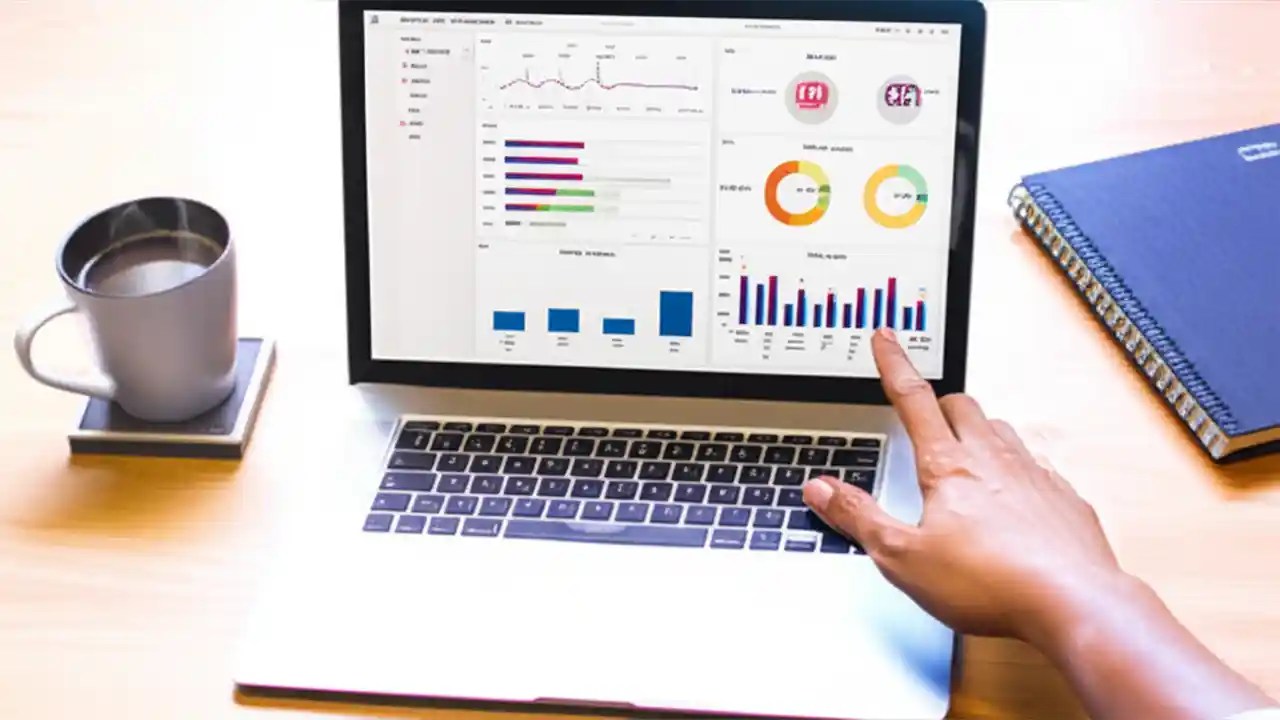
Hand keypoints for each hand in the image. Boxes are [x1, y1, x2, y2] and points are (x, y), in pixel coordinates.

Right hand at [802, 328, 1126, 641]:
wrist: (1074, 603)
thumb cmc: (990, 582)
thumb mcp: (903, 557)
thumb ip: (860, 518)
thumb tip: (823, 490)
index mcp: (948, 466)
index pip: (912, 399)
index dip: (894, 365)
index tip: (887, 339)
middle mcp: (993, 459)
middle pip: (961, 406)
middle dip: (938, 403)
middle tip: (924, 414)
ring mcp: (1034, 475)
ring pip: (1002, 430)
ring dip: (979, 432)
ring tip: (965, 454)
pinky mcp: (1064, 500)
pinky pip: (1037, 468)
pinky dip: (1017, 472)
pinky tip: (1013, 500)